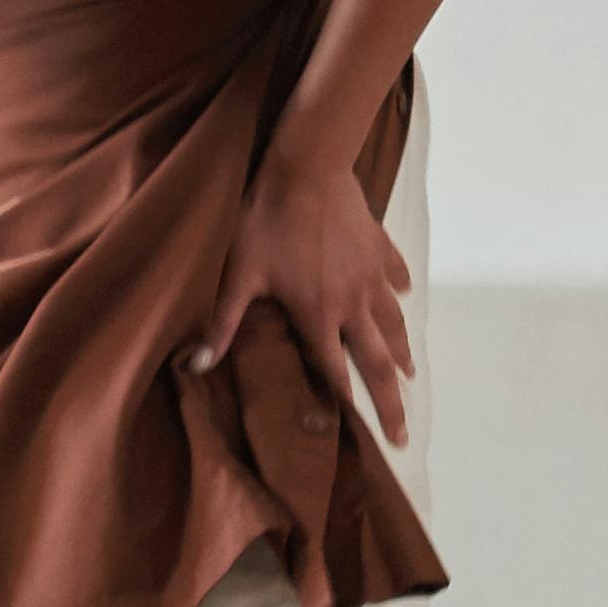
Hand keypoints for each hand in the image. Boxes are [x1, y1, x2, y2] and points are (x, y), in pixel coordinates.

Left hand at [189, 148, 414, 447]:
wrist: (308, 166)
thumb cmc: (267, 219)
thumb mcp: (239, 273)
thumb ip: (222, 322)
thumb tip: (197, 366)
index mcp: (318, 316)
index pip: (337, 374)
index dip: (348, 408)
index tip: (364, 440)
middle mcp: (352, 304)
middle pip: (377, 363)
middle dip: (391, 402)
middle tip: (402, 435)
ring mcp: (370, 274)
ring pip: (393, 323)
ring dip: (401, 352)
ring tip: (410, 373)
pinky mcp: (378, 246)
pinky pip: (393, 274)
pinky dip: (398, 290)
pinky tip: (402, 295)